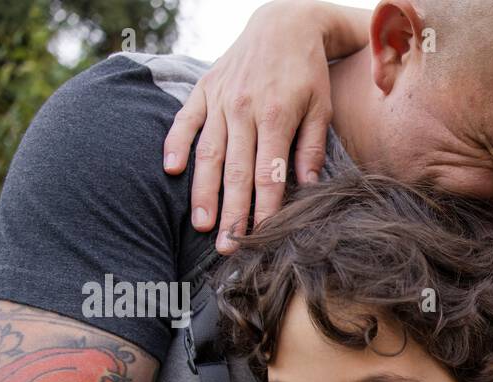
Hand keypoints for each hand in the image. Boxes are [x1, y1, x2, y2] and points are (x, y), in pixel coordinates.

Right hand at [163, 0, 339, 251]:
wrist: (283, 23)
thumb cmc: (308, 72)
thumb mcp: (322, 108)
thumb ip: (311, 147)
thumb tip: (307, 189)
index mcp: (276, 115)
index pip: (268, 173)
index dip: (264, 208)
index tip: (260, 236)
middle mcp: (244, 108)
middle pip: (236, 171)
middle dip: (231, 212)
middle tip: (227, 247)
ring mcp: (221, 98)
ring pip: (209, 152)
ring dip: (203, 190)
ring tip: (201, 224)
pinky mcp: (205, 88)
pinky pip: (186, 119)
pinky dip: (175, 142)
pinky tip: (169, 169)